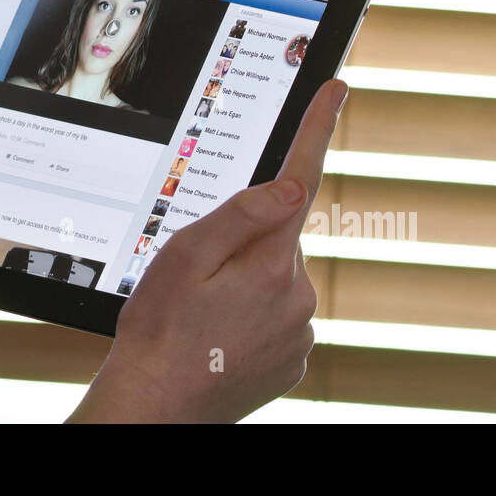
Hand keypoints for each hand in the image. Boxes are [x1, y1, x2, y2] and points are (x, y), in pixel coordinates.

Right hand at [70, 79, 346, 422]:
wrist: (158, 408)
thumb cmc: (160, 332)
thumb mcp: (183, 257)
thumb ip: (239, 216)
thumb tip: (292, 185)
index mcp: (270, 259)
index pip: (301, 176)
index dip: (318, 128)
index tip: (336, 88)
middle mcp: (297, 293)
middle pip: (278, 236)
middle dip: (244, 243)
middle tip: (197, 279)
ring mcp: (299, 330)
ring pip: (275, 278)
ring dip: (245, 283)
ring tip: (200, 315)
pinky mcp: (293, 358)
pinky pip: (277, 316)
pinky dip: (250, 316)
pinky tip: (217, 334)